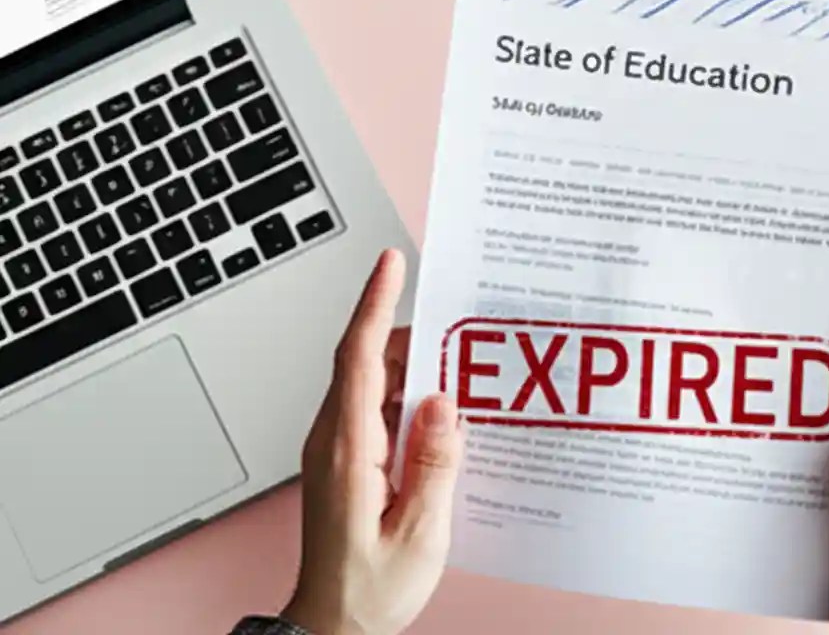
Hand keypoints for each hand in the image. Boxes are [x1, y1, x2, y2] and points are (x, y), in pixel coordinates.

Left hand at [282, 250, 464, 634]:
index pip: (357, 359)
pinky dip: (410, 401)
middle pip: (368, 363)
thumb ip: (434, 462)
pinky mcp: (348, 461)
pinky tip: (443, 419)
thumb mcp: (420, 532)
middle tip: (461, 330)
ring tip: (462, 377)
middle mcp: (335, 441)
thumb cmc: (370, 589)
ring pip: (374, 385)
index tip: (390, 263)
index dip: (374, 304)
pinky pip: (378, 412)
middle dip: (412, 336)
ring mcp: (337, 449)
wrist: (333, 624)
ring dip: (415, 372)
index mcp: (348, 452)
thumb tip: (444, 401)